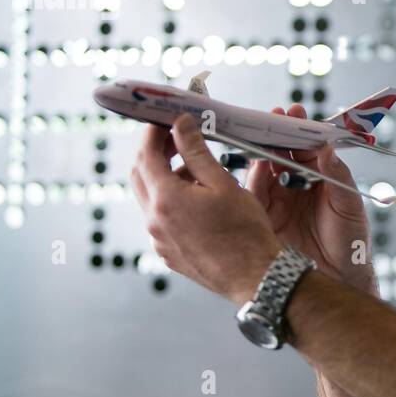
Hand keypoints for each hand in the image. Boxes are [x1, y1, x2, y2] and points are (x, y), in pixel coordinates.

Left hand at [130, 115, 284, 306]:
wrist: (255, 276)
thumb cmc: (245, 232)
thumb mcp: (223, 183)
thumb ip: (196, 151)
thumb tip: (180, 125)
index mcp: (166, 199)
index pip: (145, 155)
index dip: (152, 133)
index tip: (165, 120)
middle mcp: (154, 221)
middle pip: (140, 175)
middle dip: (154, 152)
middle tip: (177, 139)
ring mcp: (159, 240)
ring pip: (150, 198)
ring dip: (165, 178)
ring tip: (196, 172)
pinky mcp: (167, 253)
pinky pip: (160, 220)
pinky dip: (171, 202)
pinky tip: (198, 201)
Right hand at [245, 103, 377, 294]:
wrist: (338, 278)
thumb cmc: (352, 243)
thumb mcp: (349, 206)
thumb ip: (338, 177)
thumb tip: (327, 149)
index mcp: (320, 178)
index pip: (307, 148)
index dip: (299, 129)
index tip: (293, 112)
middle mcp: (296, 186)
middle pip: (281, 153)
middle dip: (274, 134)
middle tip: (268, 117)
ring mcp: (279, 200)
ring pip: (265, 169)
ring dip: (261, 151)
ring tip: (259, 136)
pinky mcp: (264, 218)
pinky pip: (254, 194)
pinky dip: (253, 178)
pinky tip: (256, 165)